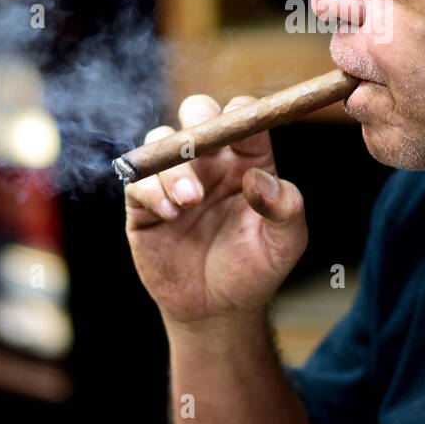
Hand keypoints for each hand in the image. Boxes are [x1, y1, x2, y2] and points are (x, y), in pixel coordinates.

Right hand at [124, 93, 307, 326]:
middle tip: (199, 144)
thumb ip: (285, 208)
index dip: (242, 113)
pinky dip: (152, 191)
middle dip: (197, 118)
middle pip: (197, 113)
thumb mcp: (285, 243)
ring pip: (163, 141)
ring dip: (174, 166)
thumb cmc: (256, 269)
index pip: (243, 119)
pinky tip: (171, 215)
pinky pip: (138, 180)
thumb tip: (261, 179)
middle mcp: (211, 162)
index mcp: (248, 160)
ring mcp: (175, 179)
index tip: (241, 123)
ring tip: (190, 201)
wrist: (217, 310)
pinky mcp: (145, 204)